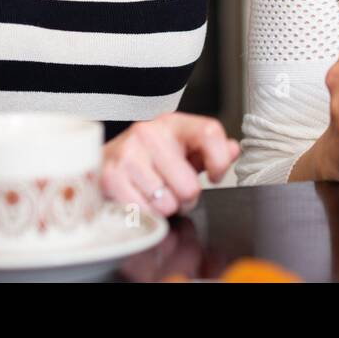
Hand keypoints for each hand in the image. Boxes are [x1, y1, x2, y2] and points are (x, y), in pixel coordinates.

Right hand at [101, 113, 239, 217]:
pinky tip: (138, 198)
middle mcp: (149, 133)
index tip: (215, 175)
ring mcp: (128, 154)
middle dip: (185, 198)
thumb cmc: (149, 158)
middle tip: (173, 189)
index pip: (209, 132)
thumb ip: (210, 150)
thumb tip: (234, 149)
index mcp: (173, 123)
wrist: (105, 160)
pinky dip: (145, 214)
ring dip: (164, 207)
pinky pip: (145, 212)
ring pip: (167, 203)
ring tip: (154, 193)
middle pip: (189, 185)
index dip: (220, 160)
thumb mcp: (181, 148)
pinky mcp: (111, 176)